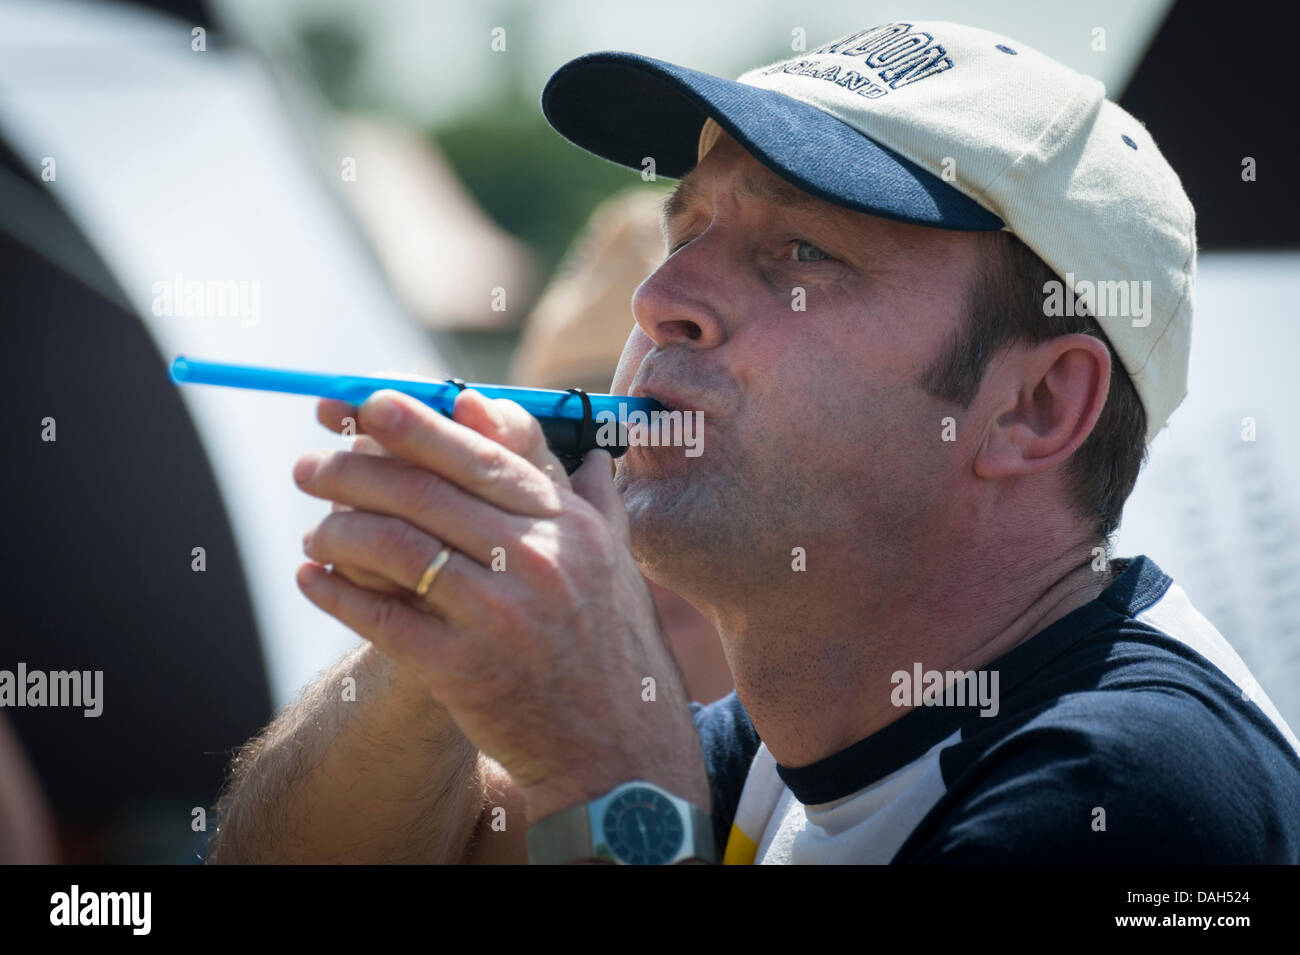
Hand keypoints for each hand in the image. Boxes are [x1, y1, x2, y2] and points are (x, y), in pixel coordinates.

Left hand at [293, 389, 709, 822]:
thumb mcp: (614, 564)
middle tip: (312, 467)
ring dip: (337, 528)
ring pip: (394, 545)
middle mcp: (538, 558)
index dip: (416, 425)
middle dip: (353, 470)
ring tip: (314, 527)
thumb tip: (584, 448)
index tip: (367, 404)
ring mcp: (500, 613)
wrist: (617, 750)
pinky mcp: (463, 669)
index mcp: (569, 524)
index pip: (480, 453)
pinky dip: (334, 589)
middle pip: (424, 491)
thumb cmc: (612, 650)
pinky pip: (379, 616)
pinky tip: (309, 576)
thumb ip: (592, 501)